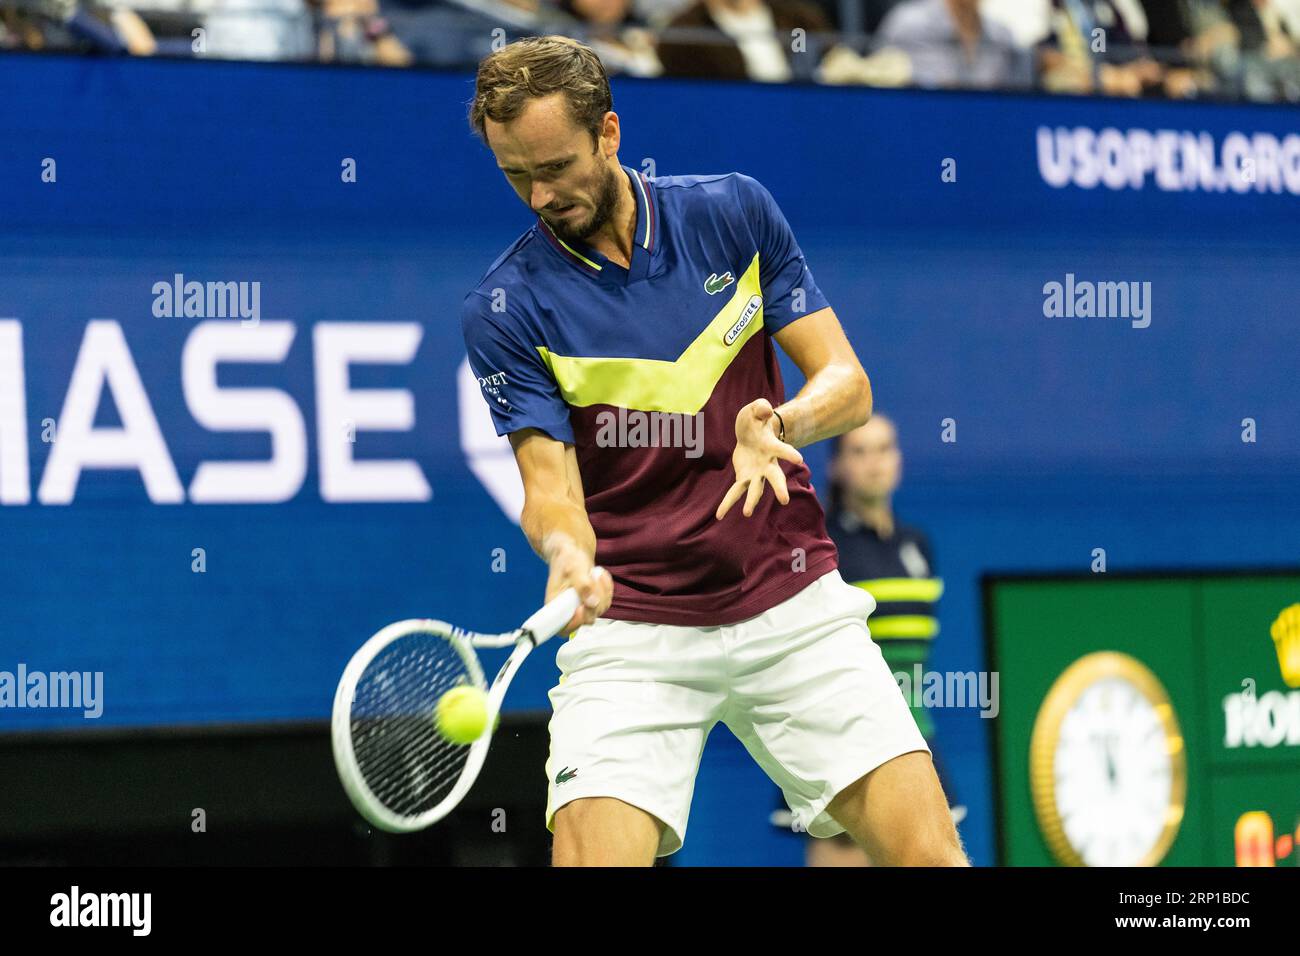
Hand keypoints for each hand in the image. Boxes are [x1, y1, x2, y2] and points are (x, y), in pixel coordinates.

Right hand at [545, 541, 612, 632]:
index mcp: (555, 605)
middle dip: (594, 599)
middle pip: (587, 619)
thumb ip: (582, 586)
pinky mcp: (593, 604)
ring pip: (599, 610)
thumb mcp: (574, 568)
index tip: (582, 608)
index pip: (563, 628)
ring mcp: (582, 608)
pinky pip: (606, 602)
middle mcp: (568, 610)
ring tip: (594, 574)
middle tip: (591, 580)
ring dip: (602, 591)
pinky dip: (607, 588)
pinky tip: (600, 576)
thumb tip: (592, 603)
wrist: (573, 555)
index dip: (574, 623)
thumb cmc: (568, 560)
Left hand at [716, 399, 803, 519]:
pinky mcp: (743, 478)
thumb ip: (760, 408)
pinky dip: (727, 504)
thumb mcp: (756, 409)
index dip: (789, 454)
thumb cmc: (755, 420)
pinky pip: (735, 492)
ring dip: (752, 501)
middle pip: (776, 477)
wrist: (751, 433)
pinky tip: (719, 516)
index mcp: (772, 447)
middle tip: (784, 501)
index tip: (799, 459)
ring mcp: (756, 473)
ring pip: (756, 489)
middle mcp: (768, 464)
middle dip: (779, 488)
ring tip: (747, 513)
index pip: (782, 450)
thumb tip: (765, 411)